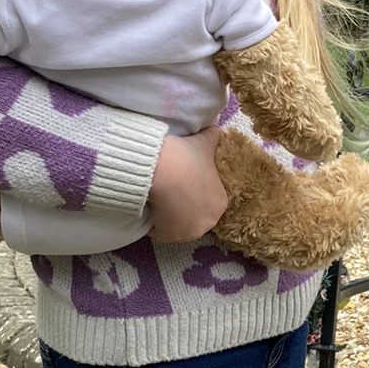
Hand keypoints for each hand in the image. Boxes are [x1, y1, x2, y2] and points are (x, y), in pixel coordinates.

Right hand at [145, 126, 228, 242]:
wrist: (165, 170)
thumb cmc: (187, 157)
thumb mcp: (204, 143)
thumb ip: (212, 137)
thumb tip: (216, 130)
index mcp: (220, 202)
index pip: (203, 200)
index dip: (189, 191)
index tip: (177, 182)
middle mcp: (209, 222)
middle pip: (191, 215)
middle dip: (180, 206)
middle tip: (166, 190)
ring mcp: (190, 232)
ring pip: (176, 225)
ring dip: (166, 215)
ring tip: (155, 197)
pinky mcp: (170, 237)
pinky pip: (159, 231)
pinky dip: (152, 222)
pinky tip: (147, 206)